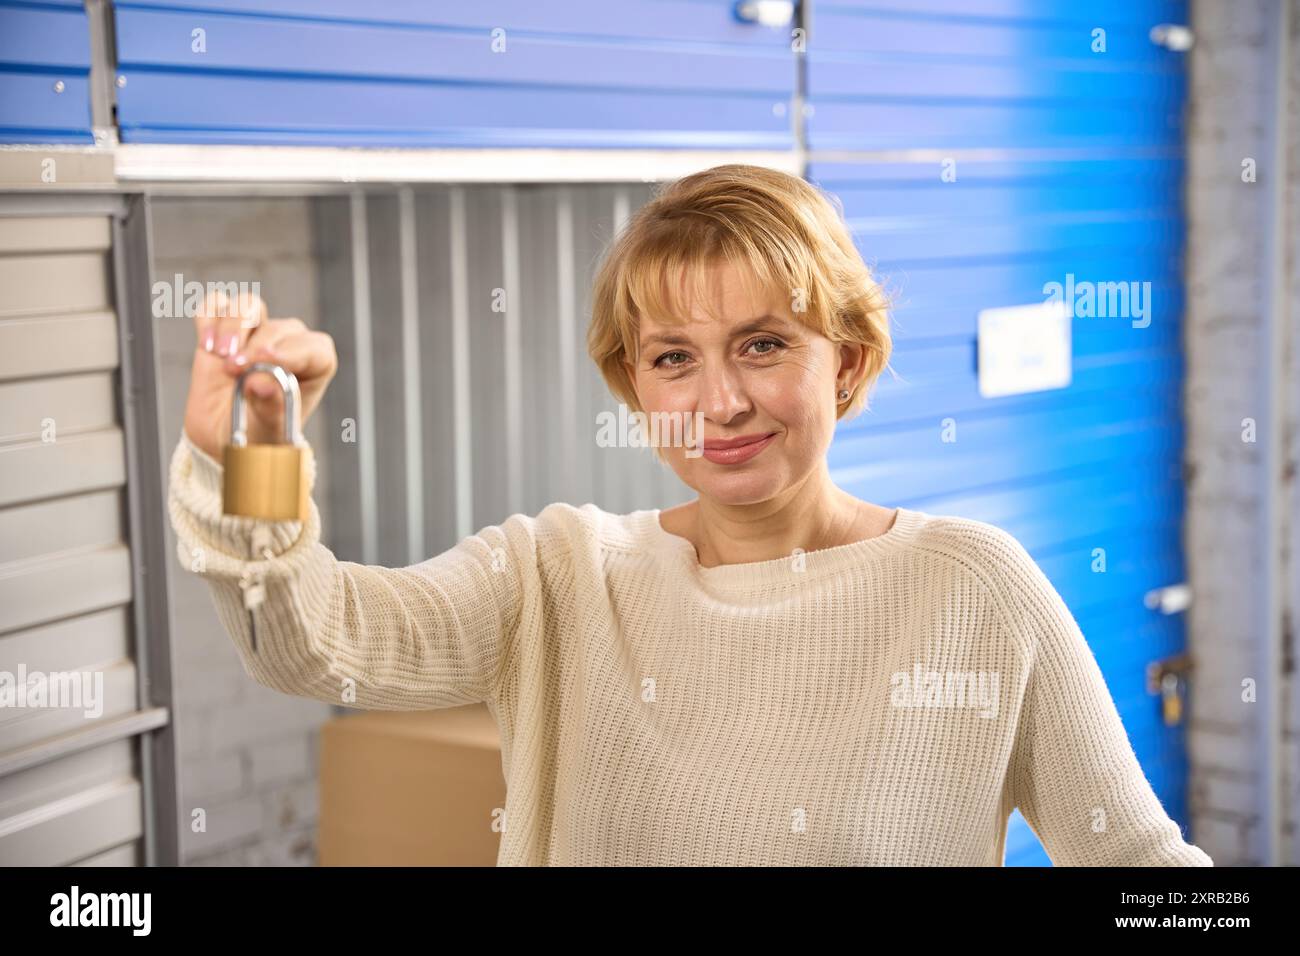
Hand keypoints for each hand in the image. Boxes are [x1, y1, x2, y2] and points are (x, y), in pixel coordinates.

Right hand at [181, 289, 337, 460]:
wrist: (223, 435)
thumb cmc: (259, 432)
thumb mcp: (269, 429)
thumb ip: (271, 407)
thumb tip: (261, 383)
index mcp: (314, 367)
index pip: (314, 348)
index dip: (293, 351)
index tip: (268, 361)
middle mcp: (289, 343)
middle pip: (279, 327)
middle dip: (254, 348)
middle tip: (233, 370)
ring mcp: (256, 331)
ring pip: (249, 305)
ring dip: (233, 325)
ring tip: (221, 356)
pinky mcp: (223, 328)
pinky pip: (216, 305)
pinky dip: (209, 318)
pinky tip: (206, 345)